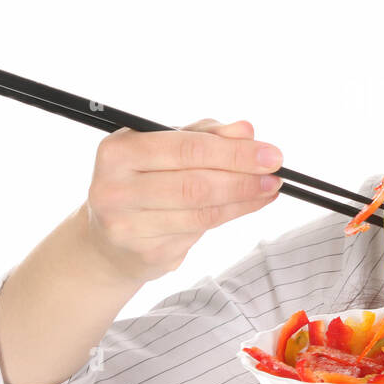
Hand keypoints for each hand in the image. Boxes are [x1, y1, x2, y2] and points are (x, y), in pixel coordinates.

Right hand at [82, 118, 284, 284]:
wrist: (108, 239)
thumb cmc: (143, 181)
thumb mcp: (165, 148)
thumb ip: (205, 135)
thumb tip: (245, 129)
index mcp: (118, 152)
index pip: (187, 149)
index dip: (234, 152)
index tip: (269, 154)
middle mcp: (114, 189)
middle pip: (195, 183)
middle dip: (244, 178)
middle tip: (275, 175)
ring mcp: (127, 226)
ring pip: (201, 211)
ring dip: (244, 200)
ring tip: (268, 189)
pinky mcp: (145, 253)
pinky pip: (199, 232)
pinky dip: (230, 216)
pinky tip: (247, 206)